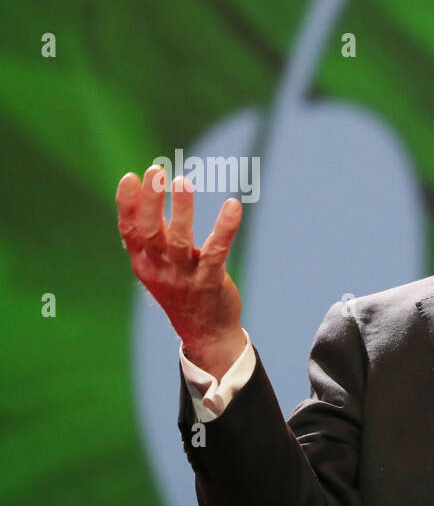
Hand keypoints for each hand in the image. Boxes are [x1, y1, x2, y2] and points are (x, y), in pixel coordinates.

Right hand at [116, 165, 245, 377]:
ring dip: (182, 210)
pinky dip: (225, 227)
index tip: (130, 177)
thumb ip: (153, 238)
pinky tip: (233, 205)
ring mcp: (184, 277)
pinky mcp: (210, 282)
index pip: (129, 231)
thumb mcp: (159, 266)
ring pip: (180, 240)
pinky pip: (217, 251)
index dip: (127, 204)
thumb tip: (144, 200)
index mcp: (143, 264)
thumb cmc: (181, 292)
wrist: (206, 334)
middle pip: (150, 232)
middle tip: (156, 171)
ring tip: (183, 182)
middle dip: (151, 201)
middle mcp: (159, 270)